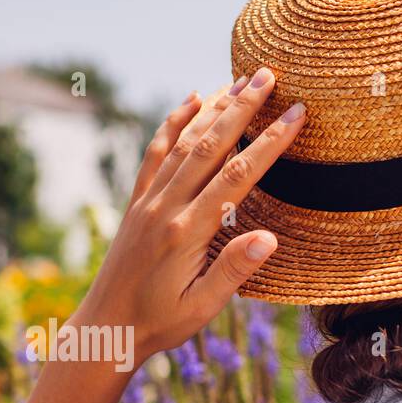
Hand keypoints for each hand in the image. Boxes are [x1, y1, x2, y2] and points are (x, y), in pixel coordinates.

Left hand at [73, 68, 305, 363]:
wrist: (104, 329)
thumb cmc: (158, 324)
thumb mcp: (201, 308)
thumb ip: (233, 271)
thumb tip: (270, 238)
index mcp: (186, 233)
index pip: (237, 177)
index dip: (270, 142)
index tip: (297, 114)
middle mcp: (165, 208)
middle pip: (210, 145)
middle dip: (242, 107)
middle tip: (269, 73)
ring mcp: (147, 202)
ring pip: (183, 143)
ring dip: (213, 108)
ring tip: (240, 79)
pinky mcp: (136, 203)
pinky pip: (155, 152)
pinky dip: (174, 122)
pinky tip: (192, 100)